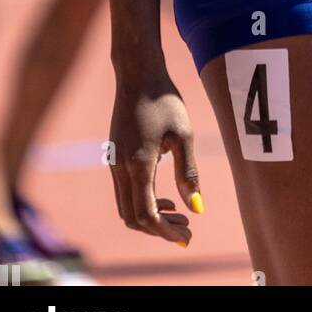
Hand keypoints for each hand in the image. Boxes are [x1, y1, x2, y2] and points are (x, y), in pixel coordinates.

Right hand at [109, 72, 202, 245]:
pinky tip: (165, 197)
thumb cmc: (164, 100)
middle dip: (159, 230)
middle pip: (133, 218)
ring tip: (179, 214)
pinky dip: (143, 203)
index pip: (147, 215)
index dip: (165, 232)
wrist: (137, 74)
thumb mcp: (184, 135)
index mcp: (139, 165)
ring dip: (151, 217)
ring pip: (126, 207)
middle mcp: (121, 168)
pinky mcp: (115, 156)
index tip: (186, 237)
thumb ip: (188, 173)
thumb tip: (197, 208)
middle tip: (187, 230)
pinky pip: (124, 193)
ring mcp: (114, 163)